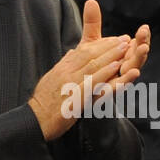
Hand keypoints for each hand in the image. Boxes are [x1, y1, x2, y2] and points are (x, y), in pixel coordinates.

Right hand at [28, 0, 132, 140]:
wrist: (35, 120)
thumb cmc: (44, 102)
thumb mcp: (52, 79)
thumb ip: (63, 66)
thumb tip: (71, 54)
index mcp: (62, 68)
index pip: (83, 51)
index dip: (100, 44)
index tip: (114, 39)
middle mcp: (66, 72)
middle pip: (90, 54)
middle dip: (109, 45)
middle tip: (124, 39)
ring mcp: (70, 84)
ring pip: (93, 65)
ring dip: (111, 55)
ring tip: (125, 48)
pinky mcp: (75, 97)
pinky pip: (93, 82)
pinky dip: (105, 73)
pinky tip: (116, 67)